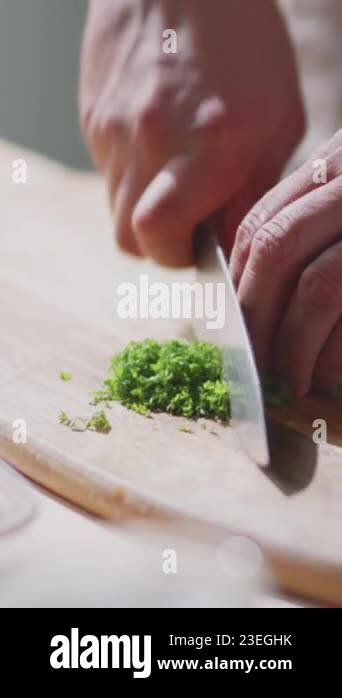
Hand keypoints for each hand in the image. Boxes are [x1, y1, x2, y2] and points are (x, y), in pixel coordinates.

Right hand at [80, 0, 304, 265]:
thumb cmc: (246, 43)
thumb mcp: (280, 121)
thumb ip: (252, 191)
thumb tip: (226, 242)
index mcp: (208, 147)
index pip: (158, 237)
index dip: (175, 256)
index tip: (195, 247)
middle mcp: (151, 141)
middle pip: (128, 237)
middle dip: (156, 242)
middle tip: (184, 218)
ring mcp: (113, 129)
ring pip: (114, 206)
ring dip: (143, 206)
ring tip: (172, 169)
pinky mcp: (92, 117)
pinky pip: (107, 170)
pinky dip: (130, 172)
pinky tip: (155, 138)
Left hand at [230, 129, 341, 396]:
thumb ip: (318, 223)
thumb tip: (253, 287)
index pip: (264, 221)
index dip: (241, 278)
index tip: (235, 321)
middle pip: (279, 249)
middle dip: (256, 314)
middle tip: (257, 361)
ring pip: (319, 286)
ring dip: (294, 344)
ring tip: (292, 379)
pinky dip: (337, 352)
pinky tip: (331, 375)